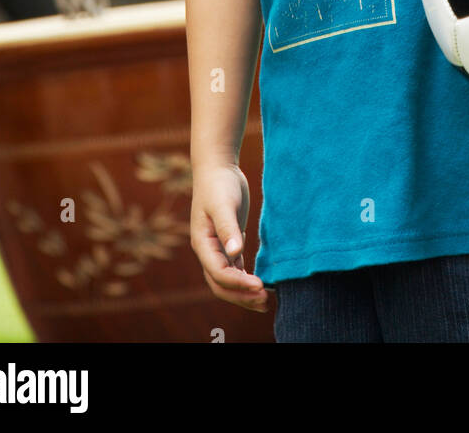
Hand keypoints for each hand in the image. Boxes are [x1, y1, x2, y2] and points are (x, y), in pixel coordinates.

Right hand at [190, 163, 272, 312]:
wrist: (218, 168)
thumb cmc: (219, 184)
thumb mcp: (223, 204)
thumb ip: (228, 228)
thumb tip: (235, 252)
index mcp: (203, 244)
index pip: (218, 273)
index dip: (238, 283)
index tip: (259, 286)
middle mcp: (208, 251)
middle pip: (221, 284)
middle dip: (241, 296)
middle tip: (265, 301)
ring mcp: (218, 249)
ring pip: (229, 280)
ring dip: (244, 293)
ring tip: (266, 300)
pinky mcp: (229, 244)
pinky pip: (236, 269)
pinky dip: (246, 280)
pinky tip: (261, 285)